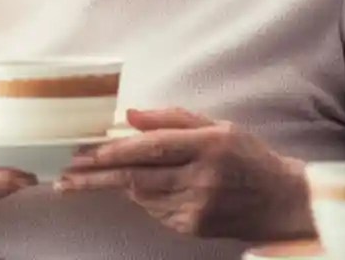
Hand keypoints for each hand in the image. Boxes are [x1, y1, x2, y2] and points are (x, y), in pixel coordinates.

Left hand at [56, 108, 312, 240]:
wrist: (280, 200)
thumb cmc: (248, 156)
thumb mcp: (219, 126)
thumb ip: (174, 119)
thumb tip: (132, 116)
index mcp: (210, 146)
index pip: (154, 148)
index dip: (117, 151)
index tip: (86, 153)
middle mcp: (203, 178)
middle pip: (137, 178)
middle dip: (96, 176)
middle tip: (65, 175)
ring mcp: (197, 207)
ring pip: (142, 196)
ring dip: (116, 185)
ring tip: (91, 177)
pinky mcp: (193, 228)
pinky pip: (155, 212)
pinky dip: (142, 199)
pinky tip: (141, 189)